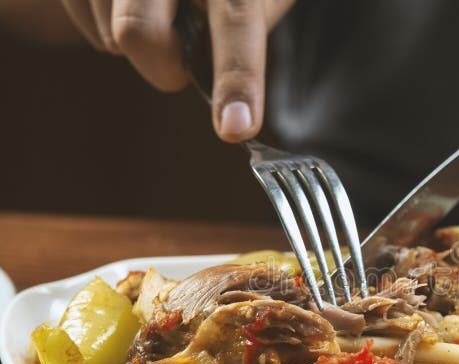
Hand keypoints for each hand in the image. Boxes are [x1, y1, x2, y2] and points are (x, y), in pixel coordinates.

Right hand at [61, 0, 292, 141]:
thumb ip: (247, 26)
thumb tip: (230, 94)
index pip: (237, 18)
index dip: (238, 76)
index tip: (237, 127)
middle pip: (139, 31)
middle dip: (160, 66)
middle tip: (177, 68)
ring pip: (108, 32)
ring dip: (134, 41)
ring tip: (158, 6)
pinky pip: (82, 17)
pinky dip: (107, 24)